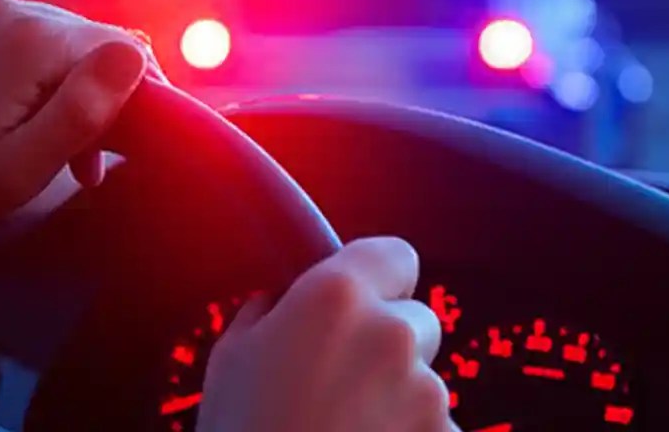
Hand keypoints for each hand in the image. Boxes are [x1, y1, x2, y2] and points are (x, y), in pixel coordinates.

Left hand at [0, 0, 150, 253]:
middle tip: (76, 166)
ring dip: (48, 85)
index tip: (119, 148)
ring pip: (35, 36)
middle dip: (90, 95)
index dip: (136, 96)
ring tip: (29, 147)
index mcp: (25, 40)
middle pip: (78, 40)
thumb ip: (83, 110)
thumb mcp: (19, 172)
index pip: (120, 46)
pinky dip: (5, 72)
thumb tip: (134, 55)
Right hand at [198, 237, 458, 431]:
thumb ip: (272, 312)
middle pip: (416, 321)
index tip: (362, 303)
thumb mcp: (232, 358)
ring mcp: (428, 395)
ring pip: (425, 383)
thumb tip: (284, 300)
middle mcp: (393, 335)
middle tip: (341, 387)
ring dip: (399, 402)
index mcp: (336, 298)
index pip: (395, 253)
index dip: (379, 279)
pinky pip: (436, 431)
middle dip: (389, 347)